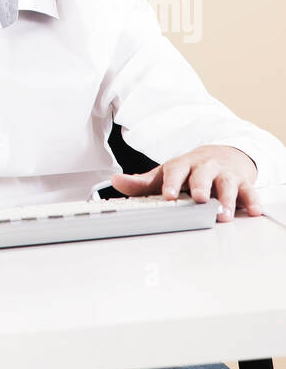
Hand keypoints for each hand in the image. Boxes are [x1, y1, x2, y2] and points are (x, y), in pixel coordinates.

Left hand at [111, 145, 261, 222]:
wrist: (224, 155)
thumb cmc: (192, 169)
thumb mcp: (168, 173)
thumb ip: (144, 183)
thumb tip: (116, 181)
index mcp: (184, 165)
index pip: (176, 171)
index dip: (172, 183)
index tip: (168, 195)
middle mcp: (204, 167)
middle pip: (202, 175)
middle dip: (201, 186)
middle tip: (199, 198)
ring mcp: (224, 174)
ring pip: (226, 184)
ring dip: (226, 198)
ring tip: (223, 213)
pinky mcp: (243, 183)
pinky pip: (248, 191)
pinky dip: (251, 200)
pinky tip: (252, 210)